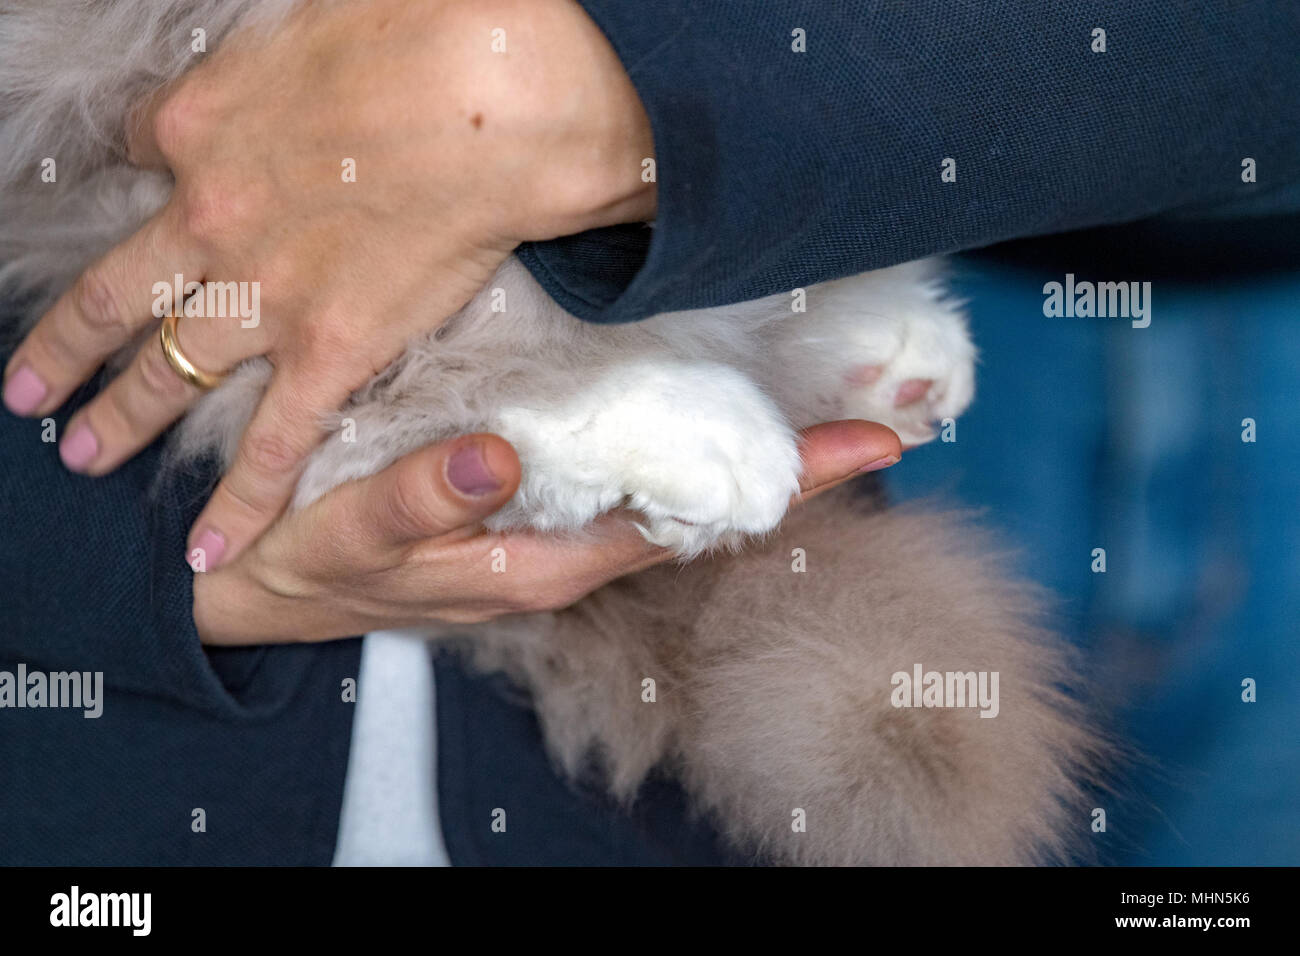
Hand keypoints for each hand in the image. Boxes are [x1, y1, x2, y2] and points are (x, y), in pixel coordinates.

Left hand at [2, 0, 653, 571]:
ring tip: (82, 456)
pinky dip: (239, 501)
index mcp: (203, 125)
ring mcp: (263, 296)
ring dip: (119, 418)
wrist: (494, 105)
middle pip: (112, 293)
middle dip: (65, 345)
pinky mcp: (330, 354)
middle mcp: (210, 219)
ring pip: (168, 372)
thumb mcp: (321, 13)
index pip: (144, 155)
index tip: (137, 199)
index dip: (137, 179)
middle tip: (29, 389)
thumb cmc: (426, 35)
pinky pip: (274, 443)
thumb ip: (281, 53)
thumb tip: (296, 58)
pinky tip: (209, 548)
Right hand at [194, 420, 902, 644]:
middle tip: (879, 423)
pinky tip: (699, 422)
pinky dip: (679, 456)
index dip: (779, 486)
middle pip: (702, 512)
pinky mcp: (530, 515)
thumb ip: (419, 500)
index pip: (686, 522)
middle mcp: (567, 554)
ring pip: (671, 500)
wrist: (270, 587)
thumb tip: (497, 460)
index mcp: (542, 563)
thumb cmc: (311, 564)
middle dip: (791, 473)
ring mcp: (554, 537)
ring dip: (745, 461)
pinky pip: (626, 487)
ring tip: (817, 417)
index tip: (867, 445)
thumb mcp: (350, 536)